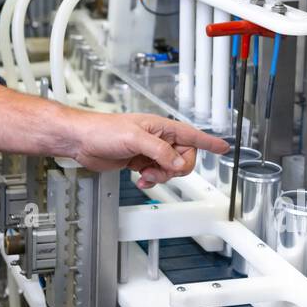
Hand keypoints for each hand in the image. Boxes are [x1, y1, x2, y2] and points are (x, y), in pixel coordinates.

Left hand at [65, 111, 228, 188]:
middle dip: (174, 169)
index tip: (224, 147)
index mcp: (161, 127)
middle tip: (158, 170)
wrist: (83, 140)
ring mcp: (149, 150)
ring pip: (170, 168)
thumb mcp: (134, 138)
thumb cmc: (103, 130)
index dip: (209, 142)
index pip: (192, 135)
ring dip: (160, 176)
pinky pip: (156, 173)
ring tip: (144, 174)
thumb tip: (177, 161)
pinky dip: (151, 179)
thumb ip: (159, 150)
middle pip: (184, 157)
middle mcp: (158, 138)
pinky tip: (140, 178)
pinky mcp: (139, 160)